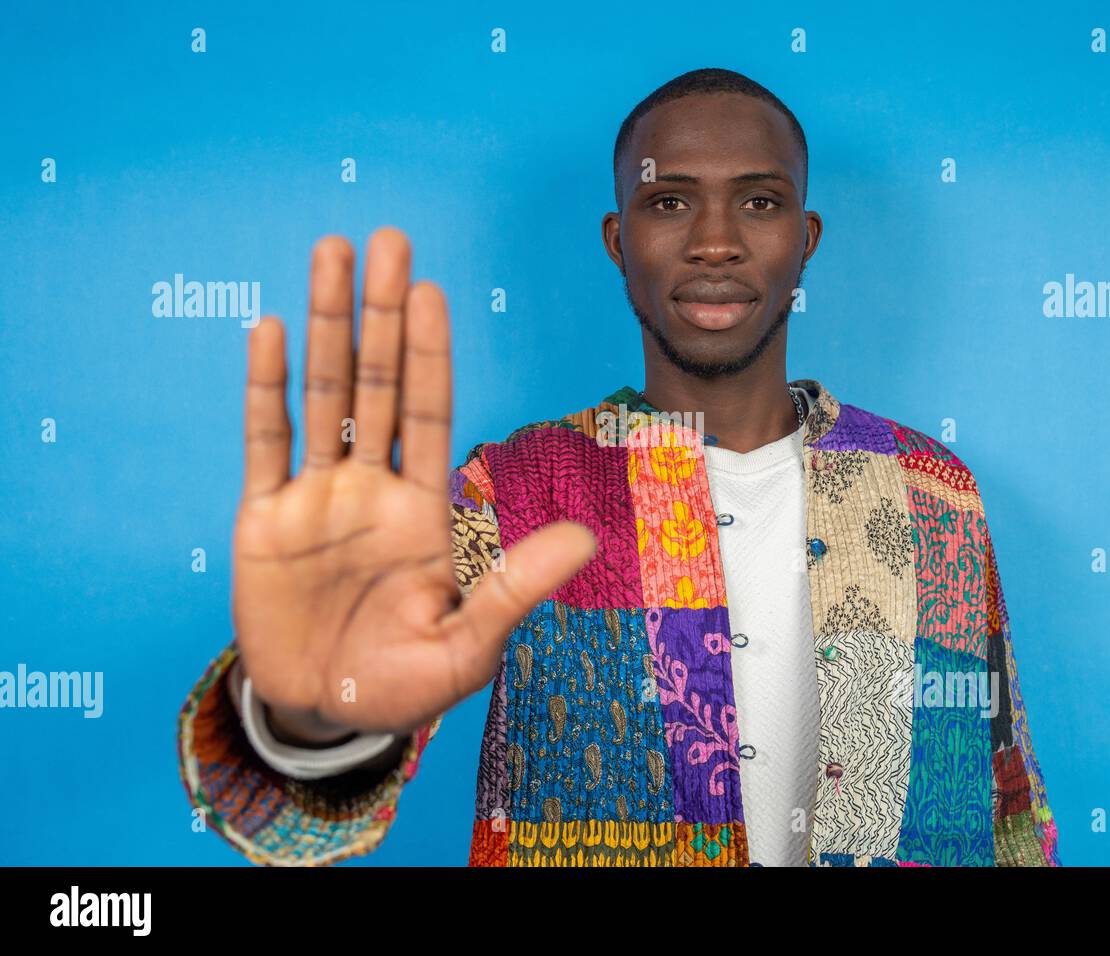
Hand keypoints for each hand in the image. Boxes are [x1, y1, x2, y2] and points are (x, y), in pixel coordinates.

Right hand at [233, 227, 596, 740]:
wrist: (326, 716)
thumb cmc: (403, 685)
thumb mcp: (467, 645)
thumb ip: (515, 587)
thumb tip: (588, 539)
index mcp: (424, 508)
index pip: (431, 412)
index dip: (431, 352)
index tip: (434, 289)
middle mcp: (372, 487)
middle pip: (379, 382)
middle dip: (382, 313)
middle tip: (388, 239)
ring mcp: (316, 497)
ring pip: (322, 395)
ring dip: (324, 324)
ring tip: (330, 253)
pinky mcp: (262, 519)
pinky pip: (264, 442)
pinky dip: (264, 388)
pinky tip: (269, 329)